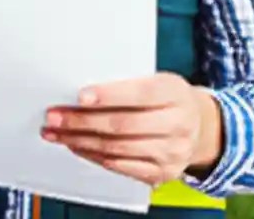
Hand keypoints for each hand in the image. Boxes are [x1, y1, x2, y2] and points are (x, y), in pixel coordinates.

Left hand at [41, 73, 223, 186]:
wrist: (199, 127)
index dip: (109, 95)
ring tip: (58, 133)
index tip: (80, 96)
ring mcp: (171, 151)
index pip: (140, 94)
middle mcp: (179, 124)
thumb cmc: (169, 100)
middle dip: (82, 121)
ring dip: (81, 141)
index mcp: (176, 93)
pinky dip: (94, 156)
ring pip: (117, 148)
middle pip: (123, 125)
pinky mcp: (162, 172)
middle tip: (54, 117)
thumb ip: (129, 85)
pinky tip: (78, 147)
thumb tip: (83, 93)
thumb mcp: (159, 82)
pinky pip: (121, 166)